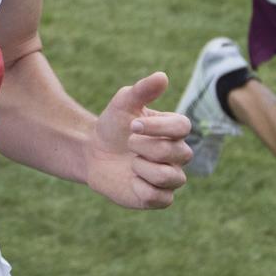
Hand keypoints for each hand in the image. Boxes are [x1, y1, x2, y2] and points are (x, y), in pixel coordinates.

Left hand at [86, 72, 191, 208]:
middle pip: (179, 153)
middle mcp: (178, 154)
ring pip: (170, 177)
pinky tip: (131, 180)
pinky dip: (141, 188)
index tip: (132, 125)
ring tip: (131, 163)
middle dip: (146, 147)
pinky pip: (161, 198)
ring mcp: (171, 177)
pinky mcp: (159, 198)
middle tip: (129, 144)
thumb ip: (143, 90)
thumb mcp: (123, 103)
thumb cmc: (113, 126)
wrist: (93, 153)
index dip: (157, 127)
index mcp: (174, 130)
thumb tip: (162, 76)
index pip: (182, 127)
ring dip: (143, 168)